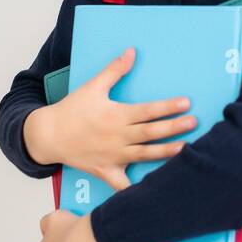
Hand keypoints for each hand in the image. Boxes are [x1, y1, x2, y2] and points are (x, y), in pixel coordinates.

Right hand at [24, 47, 196, 189]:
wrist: (47, 135)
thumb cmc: (71, 110)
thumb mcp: (93, 86)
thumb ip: (115, 70)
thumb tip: (132, 51)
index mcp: (115, 115)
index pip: (147, 110)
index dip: (167, 107)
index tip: (186, 103)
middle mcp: (116, 136)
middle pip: (150, 132)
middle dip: (174, 128)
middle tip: (194, 123)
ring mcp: (112, 155)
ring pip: (143, 155)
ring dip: (165, 153)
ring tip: (186, 150)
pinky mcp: (105, 170)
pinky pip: (123, 184)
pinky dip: (136, 189)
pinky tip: (155, 190)